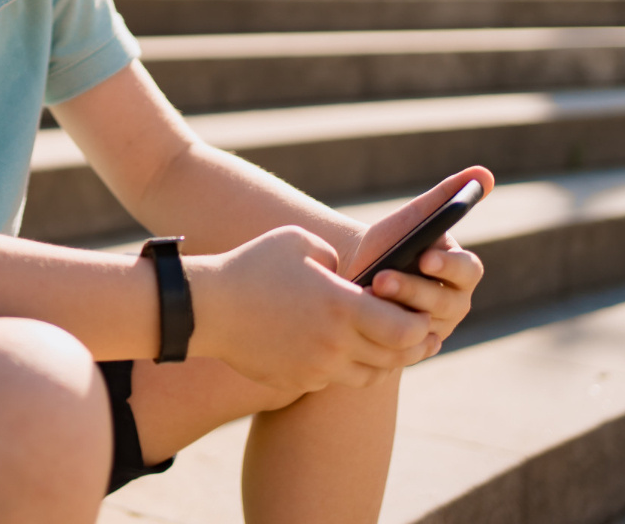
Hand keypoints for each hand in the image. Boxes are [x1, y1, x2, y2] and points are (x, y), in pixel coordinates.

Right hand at [189, 225, 437, 394]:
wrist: (206, 307)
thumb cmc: (253, 266)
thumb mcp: (301, 243)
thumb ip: (338, 258)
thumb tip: (354, 276)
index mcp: (342, 306)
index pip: (406, 330)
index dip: (419, 324)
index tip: (418, 312)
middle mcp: (335, 345)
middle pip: (395, 358)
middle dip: (410, 345)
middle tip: (415, 332)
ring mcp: (316, 369)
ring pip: (369, 376)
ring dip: (381, 361)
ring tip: (381, 343)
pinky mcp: (296, 382)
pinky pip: (334, 381)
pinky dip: (345, 368)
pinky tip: (339, 349)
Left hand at [350, 167, 492, 353]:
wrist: (357, 272)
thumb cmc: (391, 241)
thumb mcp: (415, 217)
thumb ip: (448, 195)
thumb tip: (484, 174)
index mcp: (462, 271)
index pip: (468, 270)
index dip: (449, 266)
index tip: (425, 257)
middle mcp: (455, 303)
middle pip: (446, 303)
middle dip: (413, 290)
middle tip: (382, 278)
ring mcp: (435, 329)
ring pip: (425, 326)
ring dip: (397, 310)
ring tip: (368, 292)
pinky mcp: (413, 348)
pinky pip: (407, 349)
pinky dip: (388, 336)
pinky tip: (368, 326)